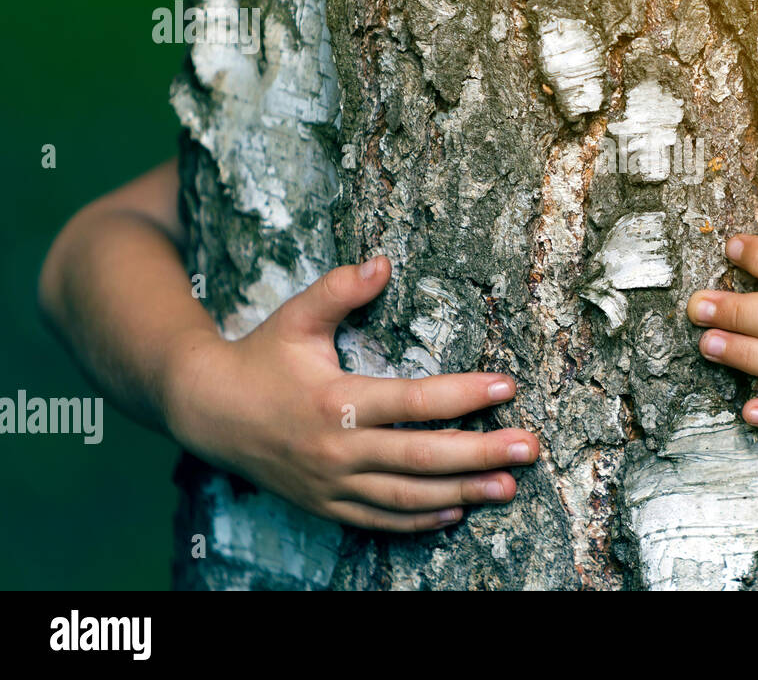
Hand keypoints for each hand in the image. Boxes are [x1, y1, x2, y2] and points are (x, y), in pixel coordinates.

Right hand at [164, 256, 538, 530]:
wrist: (204, 411)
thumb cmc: (259, 357)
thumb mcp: (296, 317)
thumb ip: (340, 289)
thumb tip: (383, 260)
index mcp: (336, 401)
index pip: (414, 402)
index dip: (464, 395)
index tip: (507, 386)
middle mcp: (337, 449)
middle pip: (421, 458)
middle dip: (481, 454)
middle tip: (529, 448)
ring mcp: (331, 484)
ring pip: (407, 498)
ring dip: (462, 493)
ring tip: (508, 487)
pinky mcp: (325, 504)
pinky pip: (379, 520)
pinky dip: (420, 521)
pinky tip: (457, 510)